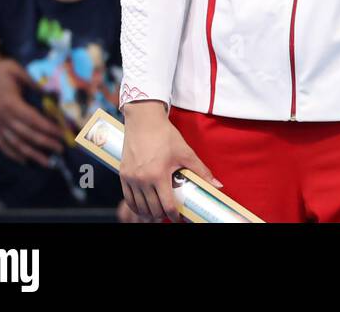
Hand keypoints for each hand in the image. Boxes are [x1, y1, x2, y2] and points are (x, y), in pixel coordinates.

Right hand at [0, 54, 62, 166]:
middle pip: (27, 134)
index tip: (63, 134)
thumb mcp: (20, 71)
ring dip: (32, 154)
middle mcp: (2, 117)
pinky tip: (24, 160)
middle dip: (46, 143)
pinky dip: (13, 154)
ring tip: (47, 162)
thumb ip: (36, 84)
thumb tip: (56, 93)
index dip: (49, 129)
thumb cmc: (3, 70)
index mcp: (11, 104)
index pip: (34, 120)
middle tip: (61, 149)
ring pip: (15, 143)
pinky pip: (1, 144)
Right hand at [120, 100, 220, 222]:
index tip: (178, 218)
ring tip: (157, 212)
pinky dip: (136, 206)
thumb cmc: (165, 135)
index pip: (166, 205)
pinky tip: (143, 206)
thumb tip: (217, 185)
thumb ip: (201, 170)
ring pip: (139, 206)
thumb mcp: (185, 152)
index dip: (174, 216)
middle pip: (152, 209)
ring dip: (148, 212)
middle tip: (169, 213)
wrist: (144, 121)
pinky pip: (128, 198)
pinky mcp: (122, 175)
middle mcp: (142, 179)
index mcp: (158, 175)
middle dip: (162, 215)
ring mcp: (130, 178)